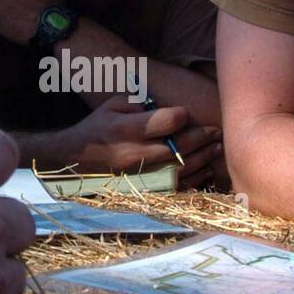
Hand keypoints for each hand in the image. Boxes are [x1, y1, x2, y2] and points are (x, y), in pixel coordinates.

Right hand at [68, 95, 223, 188]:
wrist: (76, 161)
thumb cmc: (99, 127)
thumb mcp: (113, 105)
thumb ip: (141, 103)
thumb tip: (167, 108)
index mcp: (124, 129)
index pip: (164, 122)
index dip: (180, 116)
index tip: (186, 113)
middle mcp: (133, 154)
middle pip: (178, 147)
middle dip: (202, 138)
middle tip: (216, 131)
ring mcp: (140, 176)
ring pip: (182, 169)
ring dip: (204, 157)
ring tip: (216, 147)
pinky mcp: (144, 190)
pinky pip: (177, 187)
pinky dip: (195, 177)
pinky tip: (205, 168)